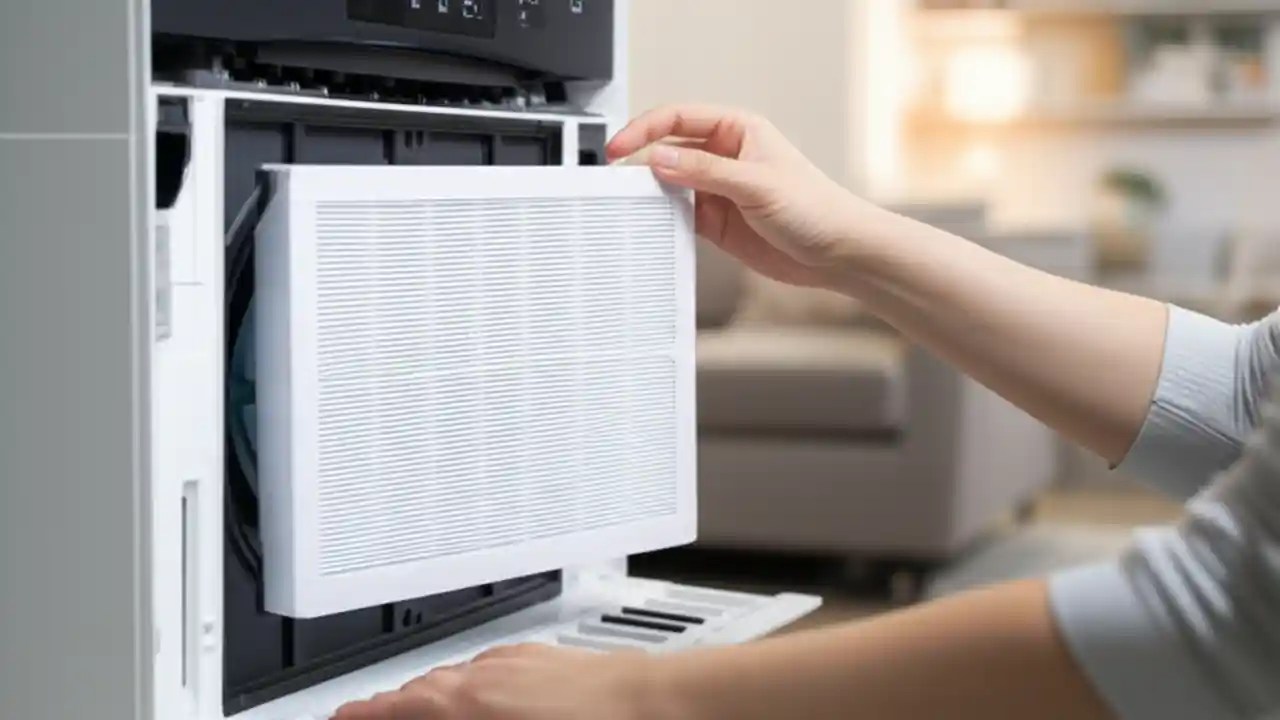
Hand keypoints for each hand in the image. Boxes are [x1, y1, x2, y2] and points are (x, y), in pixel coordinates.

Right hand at [332, 644, 676, 719]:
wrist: (656, 707)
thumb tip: (427, 711)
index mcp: (467, 704)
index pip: (395, 707)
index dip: (364, 713)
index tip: (343, 717)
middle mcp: (486, 675)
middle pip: (419, 689)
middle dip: (394, 706)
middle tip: (374, 715)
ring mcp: (517, 661)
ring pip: (454, 675)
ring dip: (431, 694)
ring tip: (421, 708)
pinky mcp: (546, 657)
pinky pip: (490, 665)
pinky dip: (471, 681)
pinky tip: (483, 694)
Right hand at [607, 104, 885, 290]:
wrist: (838, 253)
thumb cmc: (816, 208)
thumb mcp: (756, 184)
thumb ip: (705, 173)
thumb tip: (659, 160)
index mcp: (737, 130)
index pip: (679, 119)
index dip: (645, 130)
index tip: (620, 149)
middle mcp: (725, 156)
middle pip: (668, 151)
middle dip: (641, 163)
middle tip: (615, 182)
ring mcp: (719, 190)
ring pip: (670, 185)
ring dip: (650, 194)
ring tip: (628, 205)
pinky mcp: (717, 222)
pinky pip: (679, 215)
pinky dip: (663, 219)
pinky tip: (651, 225)